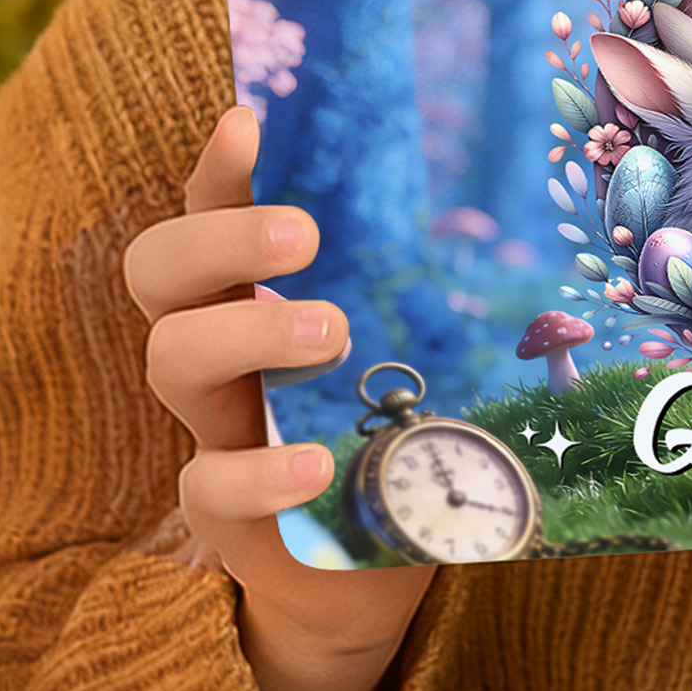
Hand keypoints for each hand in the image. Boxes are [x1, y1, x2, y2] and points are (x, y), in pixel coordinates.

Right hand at [125, 105, 434, 690]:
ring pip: (170, 358)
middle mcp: (218, 345)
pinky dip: (258, 472)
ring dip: (248, 334)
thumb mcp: (413, 346)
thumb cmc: (394, 422)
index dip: (218, 168)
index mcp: (255, 290)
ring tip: (333, 333)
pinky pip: (207, 483)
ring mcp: (212, 425)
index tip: (248, 120)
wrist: (366, 570)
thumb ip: (431, 287)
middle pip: (160, 269)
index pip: (211, 210)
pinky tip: (316, 467)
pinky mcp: (222, 510)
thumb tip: (531, 202)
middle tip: (306, 233)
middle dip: (222, 239)